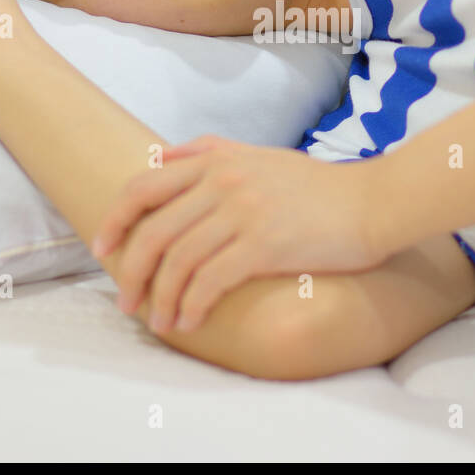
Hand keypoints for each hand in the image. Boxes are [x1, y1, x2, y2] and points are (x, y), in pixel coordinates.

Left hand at [92, 135, 392, 334]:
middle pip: (153, 231)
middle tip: (127, 302)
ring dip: (162, 300)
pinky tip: (191, 322)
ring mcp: (243, 212)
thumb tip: (160, 156)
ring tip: (161, 323)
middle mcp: (223, 181)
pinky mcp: (264, 244)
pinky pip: (210, 281)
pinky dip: (192, 306)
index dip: (115, 220)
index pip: (143, 187)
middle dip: (131, 272)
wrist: (373, 202)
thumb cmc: (317, 186)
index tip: (102, 248)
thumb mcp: (259, 154)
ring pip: (178, 262)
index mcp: (216, 159)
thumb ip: (208, 150)